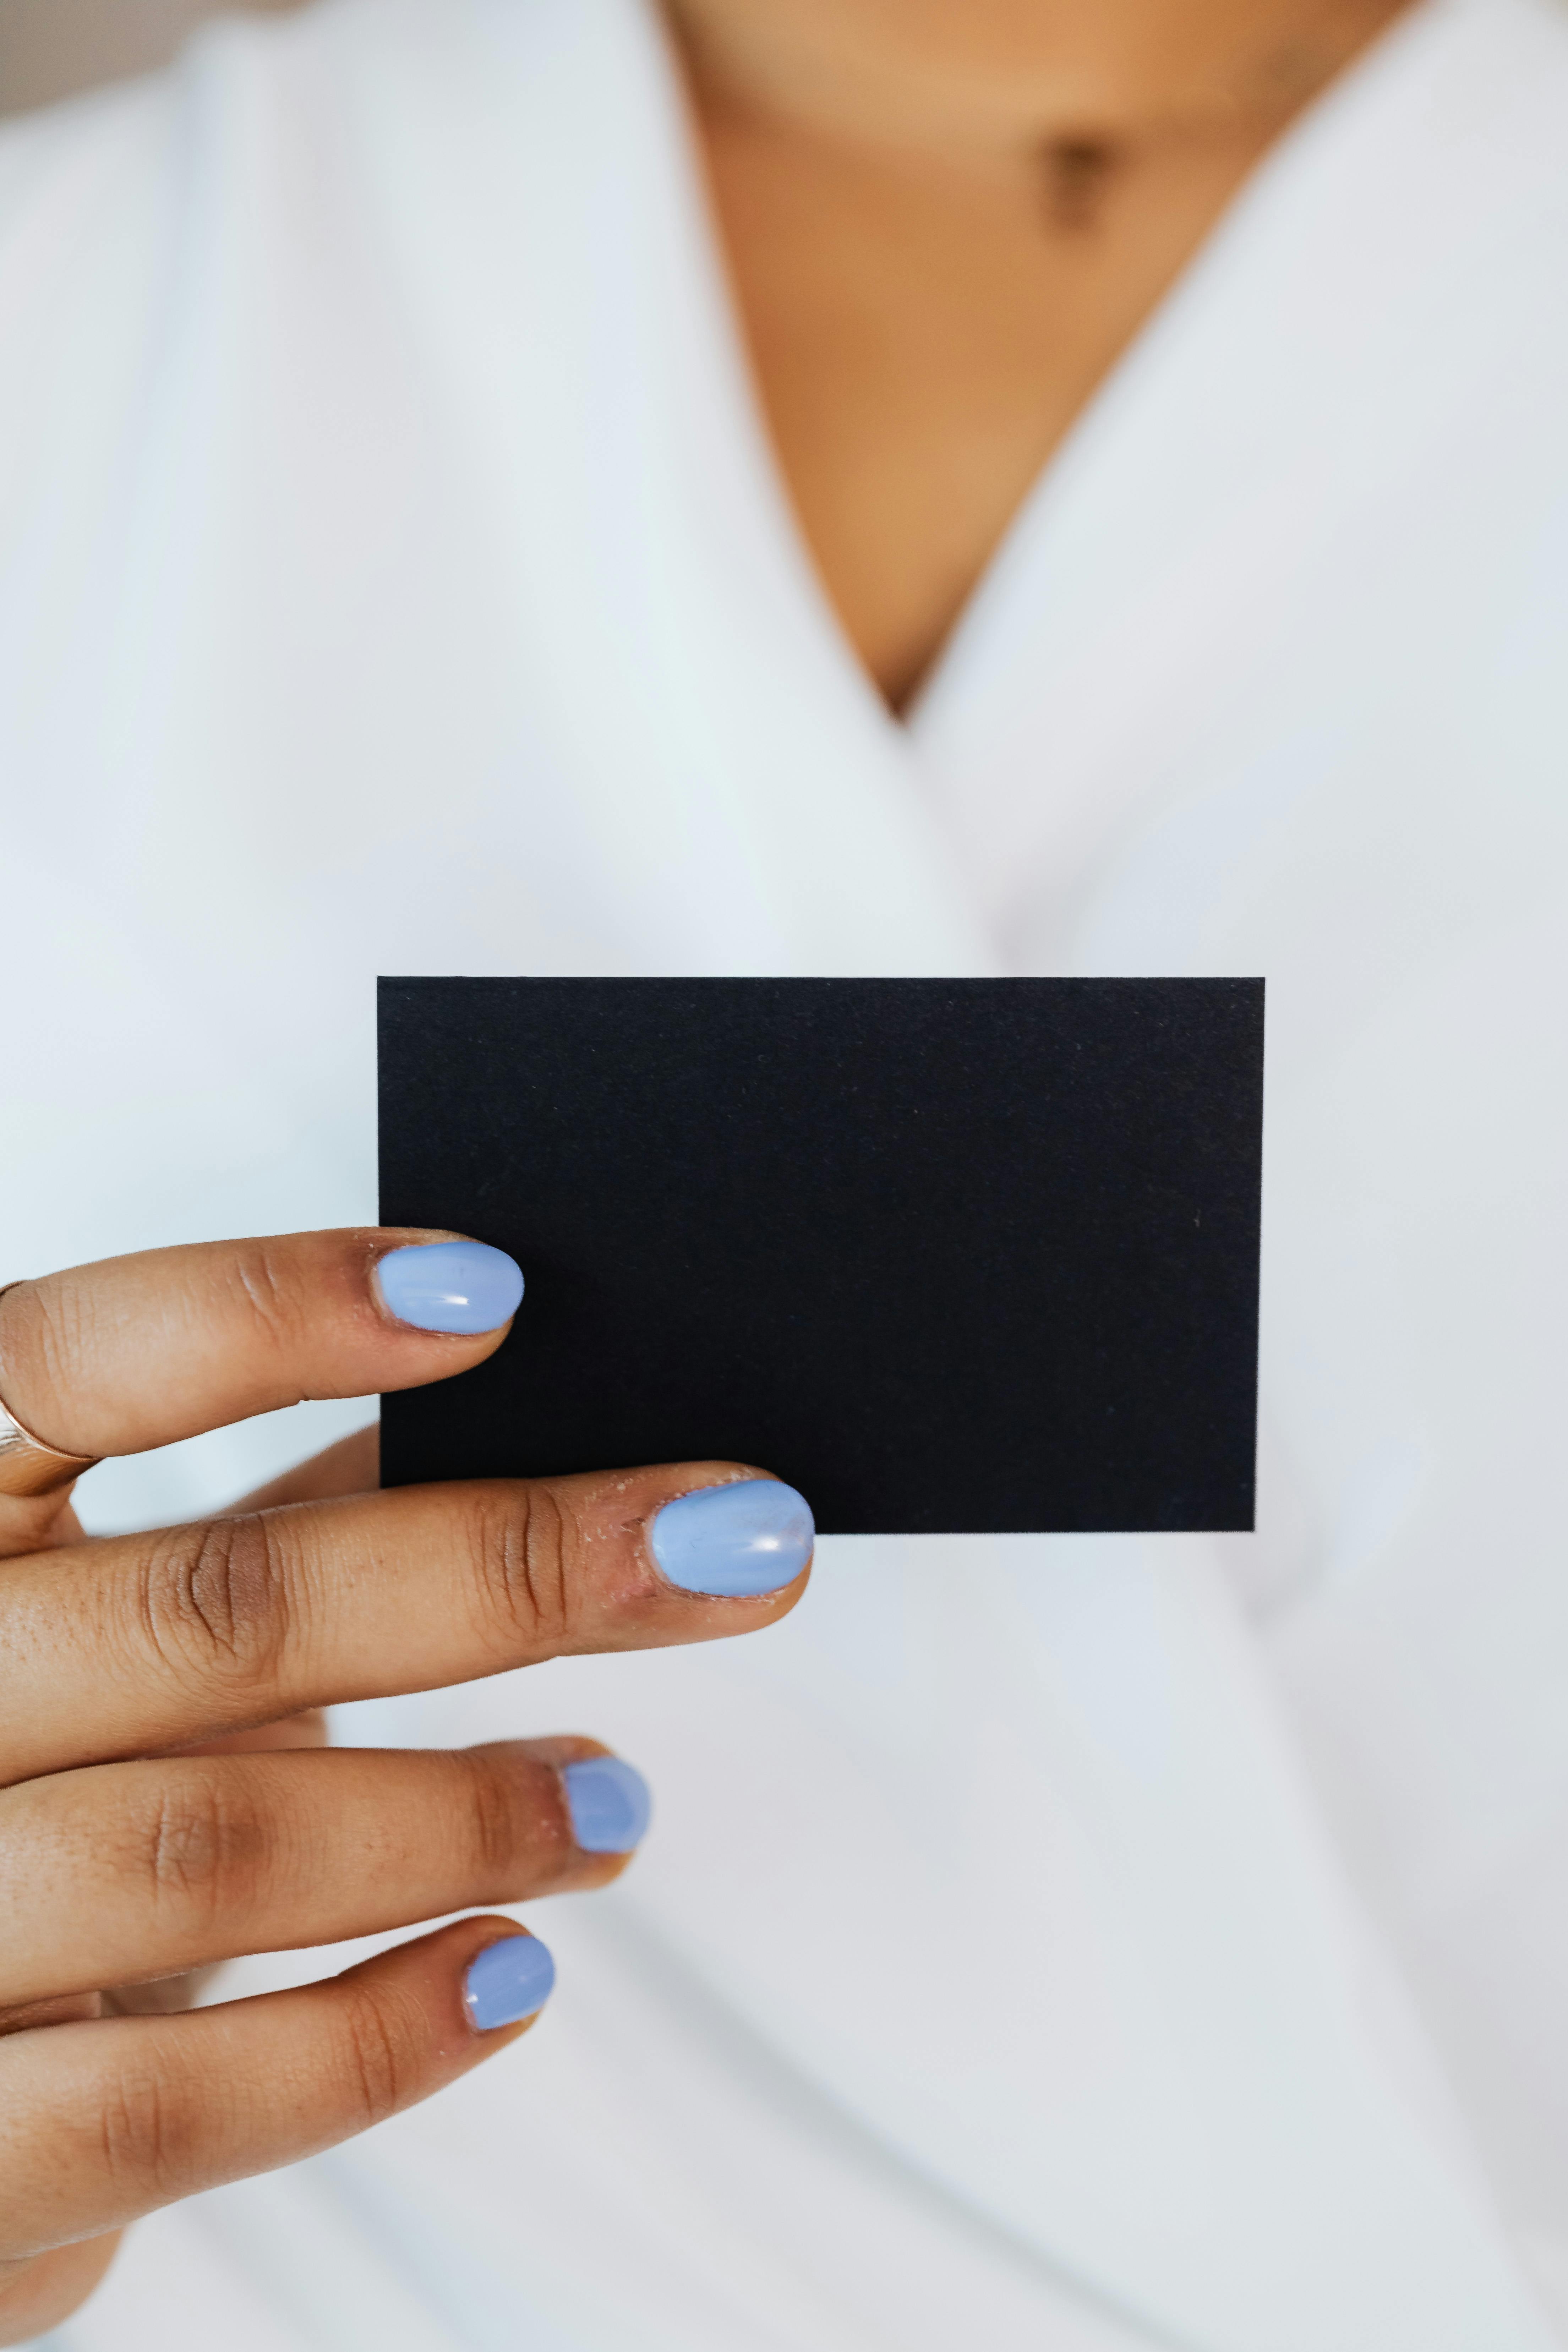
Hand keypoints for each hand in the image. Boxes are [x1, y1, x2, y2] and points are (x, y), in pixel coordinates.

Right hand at [0, 1228, 812, 2342]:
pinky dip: (368, 2038)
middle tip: (729, 1543)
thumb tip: (516, 1431)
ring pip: (206, 1844)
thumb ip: (246, 1541)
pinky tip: (510, 1977)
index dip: (268, 1313)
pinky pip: (166, 2101)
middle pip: (211, 1605)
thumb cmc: (13, 1803)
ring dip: (463, 1815)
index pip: (61, 1368)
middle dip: (504, 1567)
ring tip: (612, 1802)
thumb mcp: (93, 1639)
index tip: (492, 1292)